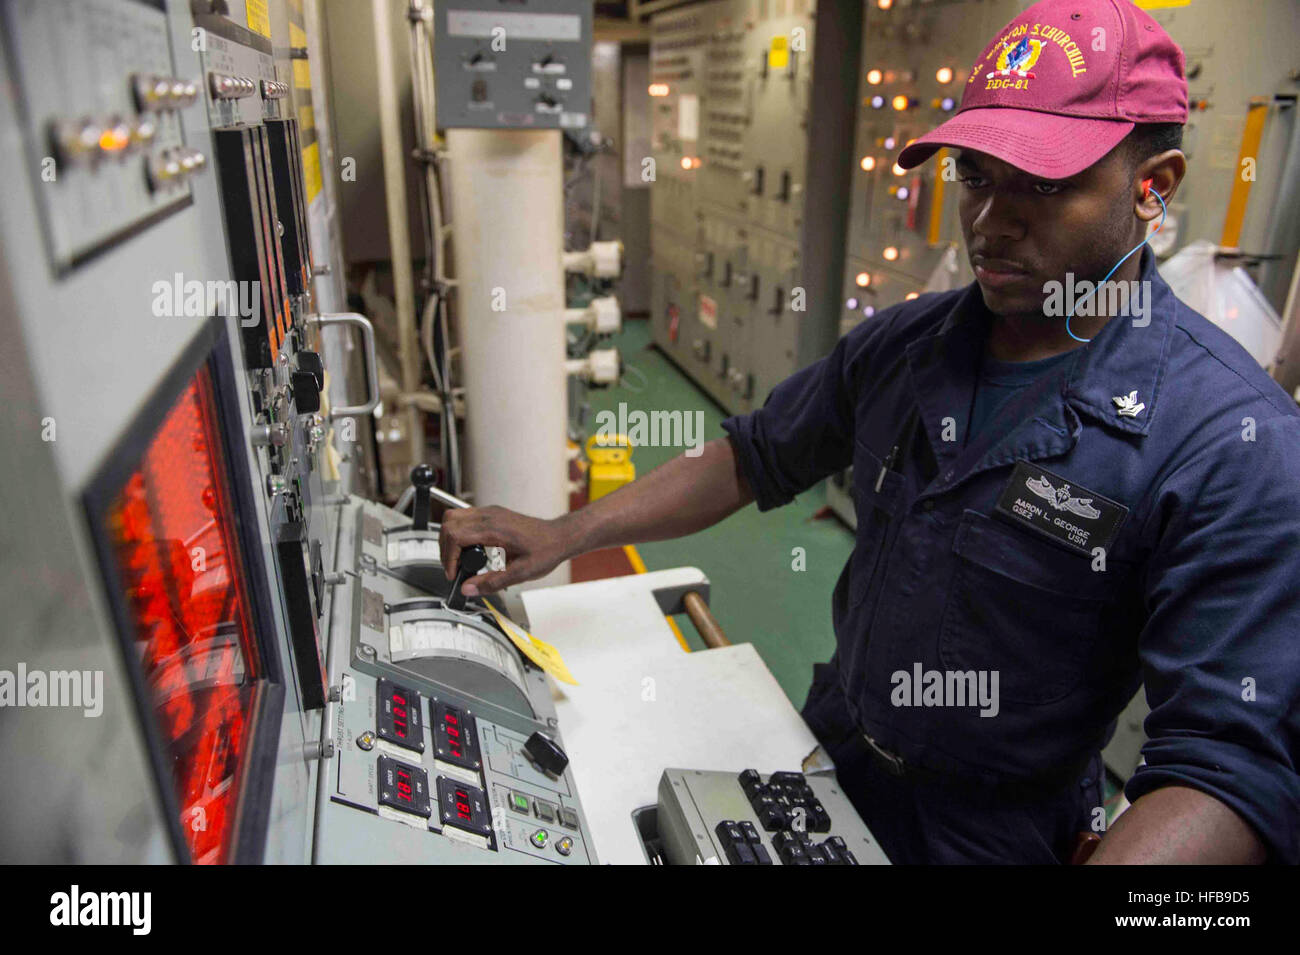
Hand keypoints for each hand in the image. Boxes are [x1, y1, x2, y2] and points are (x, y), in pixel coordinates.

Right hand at [438, 506, 570, 595]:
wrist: (560, 537)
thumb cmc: (545, 550)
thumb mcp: (520, 573)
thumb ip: (492, 582)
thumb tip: (468, 589)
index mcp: (494, 529)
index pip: (455, 536)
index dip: (449, 557)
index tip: (454, 573)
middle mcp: (489, 516)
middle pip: (449, 524)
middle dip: (444, 548)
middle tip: (453, 568)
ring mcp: (490, 512)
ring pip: (453, 517)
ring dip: (449, 539)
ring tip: (457, 560)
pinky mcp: (492, 514)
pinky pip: (465, 517)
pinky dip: (459, 533)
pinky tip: (469, 550)